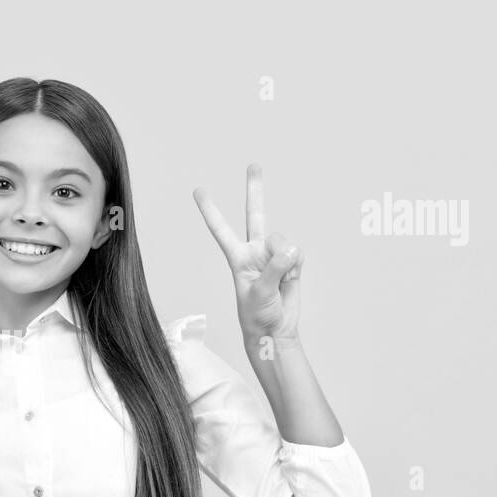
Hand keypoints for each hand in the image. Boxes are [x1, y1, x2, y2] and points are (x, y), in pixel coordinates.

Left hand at [192, 163, 301, 341]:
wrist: (275, 331)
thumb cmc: (257, 315)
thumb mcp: (259, 292)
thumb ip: (274, 268)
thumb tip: (290, 249)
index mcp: (237, 258)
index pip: (220, 229)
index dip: (210, 210)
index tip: (198, 190)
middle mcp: (255, 251)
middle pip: (254, 214)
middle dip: (254, 190)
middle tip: (253, 165)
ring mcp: (274, 255)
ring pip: (283, 240)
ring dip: (285, 258)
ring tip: (280, 280)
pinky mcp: (292, 261)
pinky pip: (299, 254)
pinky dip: (298, 266)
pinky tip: (291, 280)